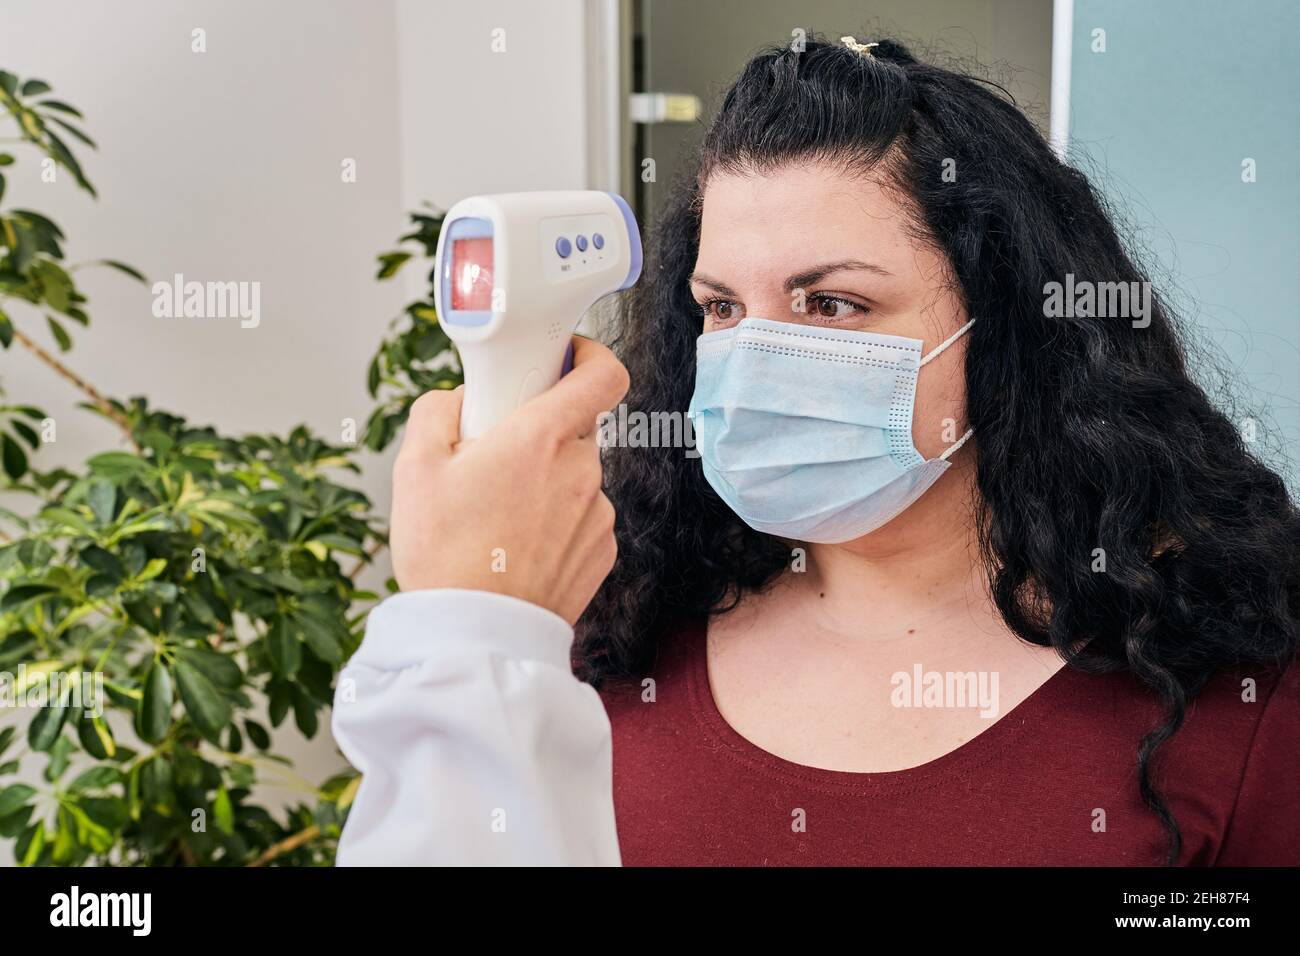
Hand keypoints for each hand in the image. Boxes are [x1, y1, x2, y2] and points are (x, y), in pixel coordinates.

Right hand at [389, 336, 629, 625]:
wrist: (474, 636)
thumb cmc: (445, 555)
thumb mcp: (414, 468)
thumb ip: (437, 411)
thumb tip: (458, 401)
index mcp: (542, 438)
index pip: (603, 373)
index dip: (589, 355)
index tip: (564, 356)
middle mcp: (582, 471)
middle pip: (574, 428)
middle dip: (539, 433)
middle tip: (495, 458)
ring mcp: (598, 515)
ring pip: (576, 476)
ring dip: (547, 482)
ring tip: (499, 517)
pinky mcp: (603, 552)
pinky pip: (582, 518)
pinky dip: (557, 522)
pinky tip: (518, 547)